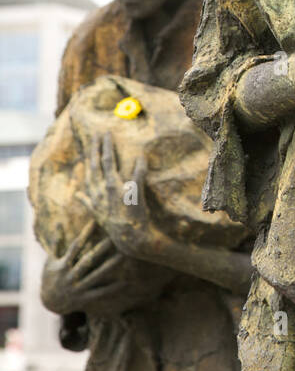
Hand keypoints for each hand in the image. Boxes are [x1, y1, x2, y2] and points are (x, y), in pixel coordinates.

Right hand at [41, 217, 140, 316]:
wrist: (48, 303)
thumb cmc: (50, 278)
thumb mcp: (50, 261)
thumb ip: (56, 243)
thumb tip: (59, 223)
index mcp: (62, 265)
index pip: (75, 246)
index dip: (84, 234)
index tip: (95, 222)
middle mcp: (70, 276)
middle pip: (88, 260)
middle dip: (100, 249)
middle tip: (114, 239)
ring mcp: (77, 288)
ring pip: (96, 276)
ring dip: (109, 266)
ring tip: (122, 257)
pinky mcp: (84, 298)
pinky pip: (100, 293)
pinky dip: (112, 288)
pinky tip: (124, 282)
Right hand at [87, 133, 156, 260]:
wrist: (130, 239)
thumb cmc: (114, 225)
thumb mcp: (97, 214)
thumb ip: (87, 202)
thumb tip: (77, 195)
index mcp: (95, 194)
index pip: (91, 169)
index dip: (91, 152)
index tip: (93, 139)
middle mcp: (103, 191)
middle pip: (98, 163)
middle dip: (98, 145)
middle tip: (100, 131)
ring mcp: (116, 192)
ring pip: (110, 165)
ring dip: (110, 148)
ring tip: (110, 135)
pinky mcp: (132, 195)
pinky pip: (136, 177)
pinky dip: (139, 166)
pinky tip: (140, 156)